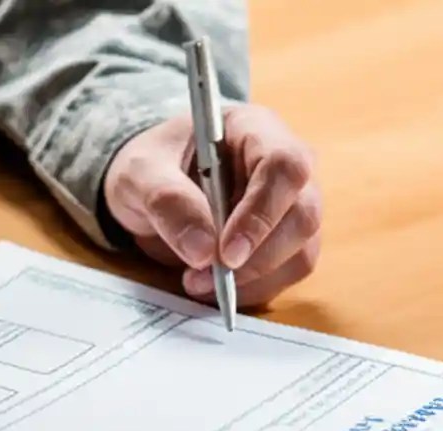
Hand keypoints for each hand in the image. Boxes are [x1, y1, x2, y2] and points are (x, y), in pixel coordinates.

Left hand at [103, 104, 321, 306]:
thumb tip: (204, 251)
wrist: (151, 185)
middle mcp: (286, 166)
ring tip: (197, 282)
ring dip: (253, 279)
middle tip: (202, 276)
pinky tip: (211, 286)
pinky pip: (286, 273)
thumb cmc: (152, 165)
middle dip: (256, 258)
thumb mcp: (140, 172)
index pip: (284, 167)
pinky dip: (251, 289)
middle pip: (302, 215)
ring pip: (301, 252)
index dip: (262, 213)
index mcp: (256, 129)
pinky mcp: (286, 241)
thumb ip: (167, 201)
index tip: (226, 253)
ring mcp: (292, 205)